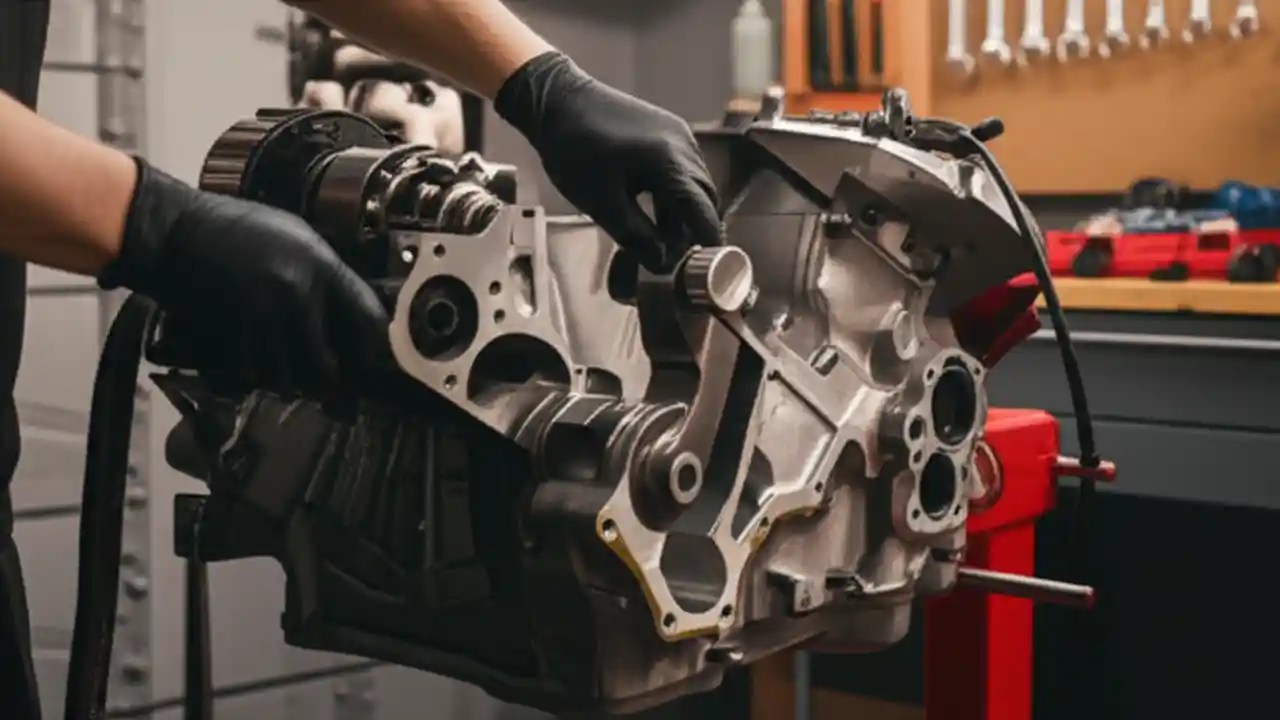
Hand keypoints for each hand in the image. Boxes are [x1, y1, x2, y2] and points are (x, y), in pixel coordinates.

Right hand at [99, 159, 388, 393]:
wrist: (174, 230)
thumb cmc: (235, 228)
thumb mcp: (295, 237)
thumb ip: (324, 272)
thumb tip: (349, 306)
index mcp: (321, 266)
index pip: (367, 318)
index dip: (373, 346)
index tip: (372, 359)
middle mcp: (299, 294)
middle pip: (329, 363)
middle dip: (329, 380)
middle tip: (329, 386)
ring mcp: (265, 316)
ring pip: (290, 376)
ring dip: (290, 383)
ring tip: (289, 380)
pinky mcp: (233, 332)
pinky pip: (254, 372)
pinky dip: (255, 376)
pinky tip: (256, 368)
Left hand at [496, 52, 720, 271]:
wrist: (557, 100)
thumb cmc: (574, 150)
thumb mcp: (602, 204)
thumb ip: (637, 237)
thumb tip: (661, 263)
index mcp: (670, 162)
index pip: (703, 211)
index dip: (707, 243)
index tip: (707, 268)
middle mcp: (683, 145)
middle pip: (705, 197)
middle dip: (696, 229)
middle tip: (679, 257)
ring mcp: (678, 133)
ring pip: (695, 182)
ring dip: (684, 211)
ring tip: (663, 236)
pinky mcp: (668, 128)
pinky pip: (683, 167)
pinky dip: (676, 191)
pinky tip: (655, 208)